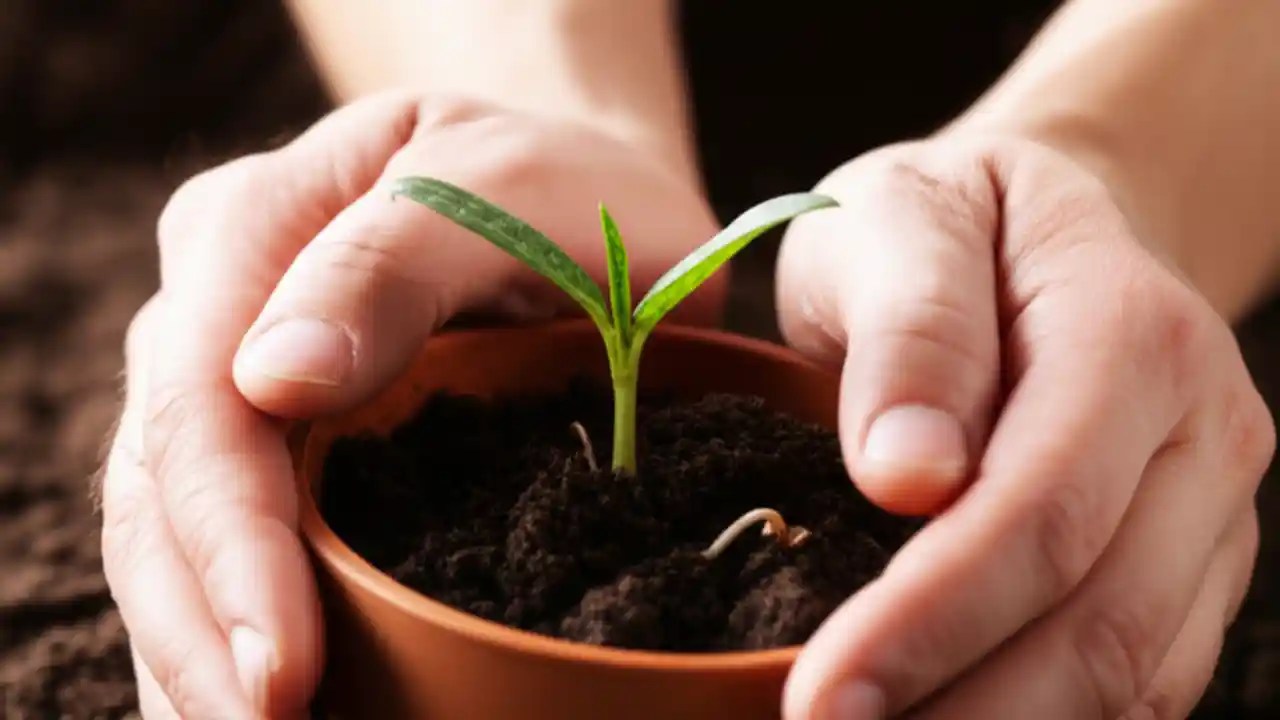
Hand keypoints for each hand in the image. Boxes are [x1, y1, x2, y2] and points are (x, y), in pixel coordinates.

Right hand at [100, 91, 721, 717]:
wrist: (584, 201)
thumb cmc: (560, 190)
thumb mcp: (505, 190)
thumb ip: (393, 261)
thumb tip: (272, 377)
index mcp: (251, 228)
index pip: (205, 403)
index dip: (233, 550)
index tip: (286, 672)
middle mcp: (213, 315)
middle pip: (160, 492)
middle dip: (204, 637)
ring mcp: (237, 388)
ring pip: (168, 541)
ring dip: (199, 660)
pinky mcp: (281, 453)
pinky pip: (223, 553)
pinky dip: (228, 641)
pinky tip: (259, 710)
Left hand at [776, 135, 1274, 718]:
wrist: (1044, 224)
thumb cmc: (949, 222)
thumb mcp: (896, 219)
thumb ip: (908, 330)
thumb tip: (906, 477)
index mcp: (1133, 333)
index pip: (1043, 510)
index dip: (931, 619)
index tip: (818, 696)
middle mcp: (1204, 433)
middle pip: (1102, 621)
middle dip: (960, 711)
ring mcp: (1212, 510)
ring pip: (1135, 675)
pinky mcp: (1193, 564)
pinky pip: (1144, 679)